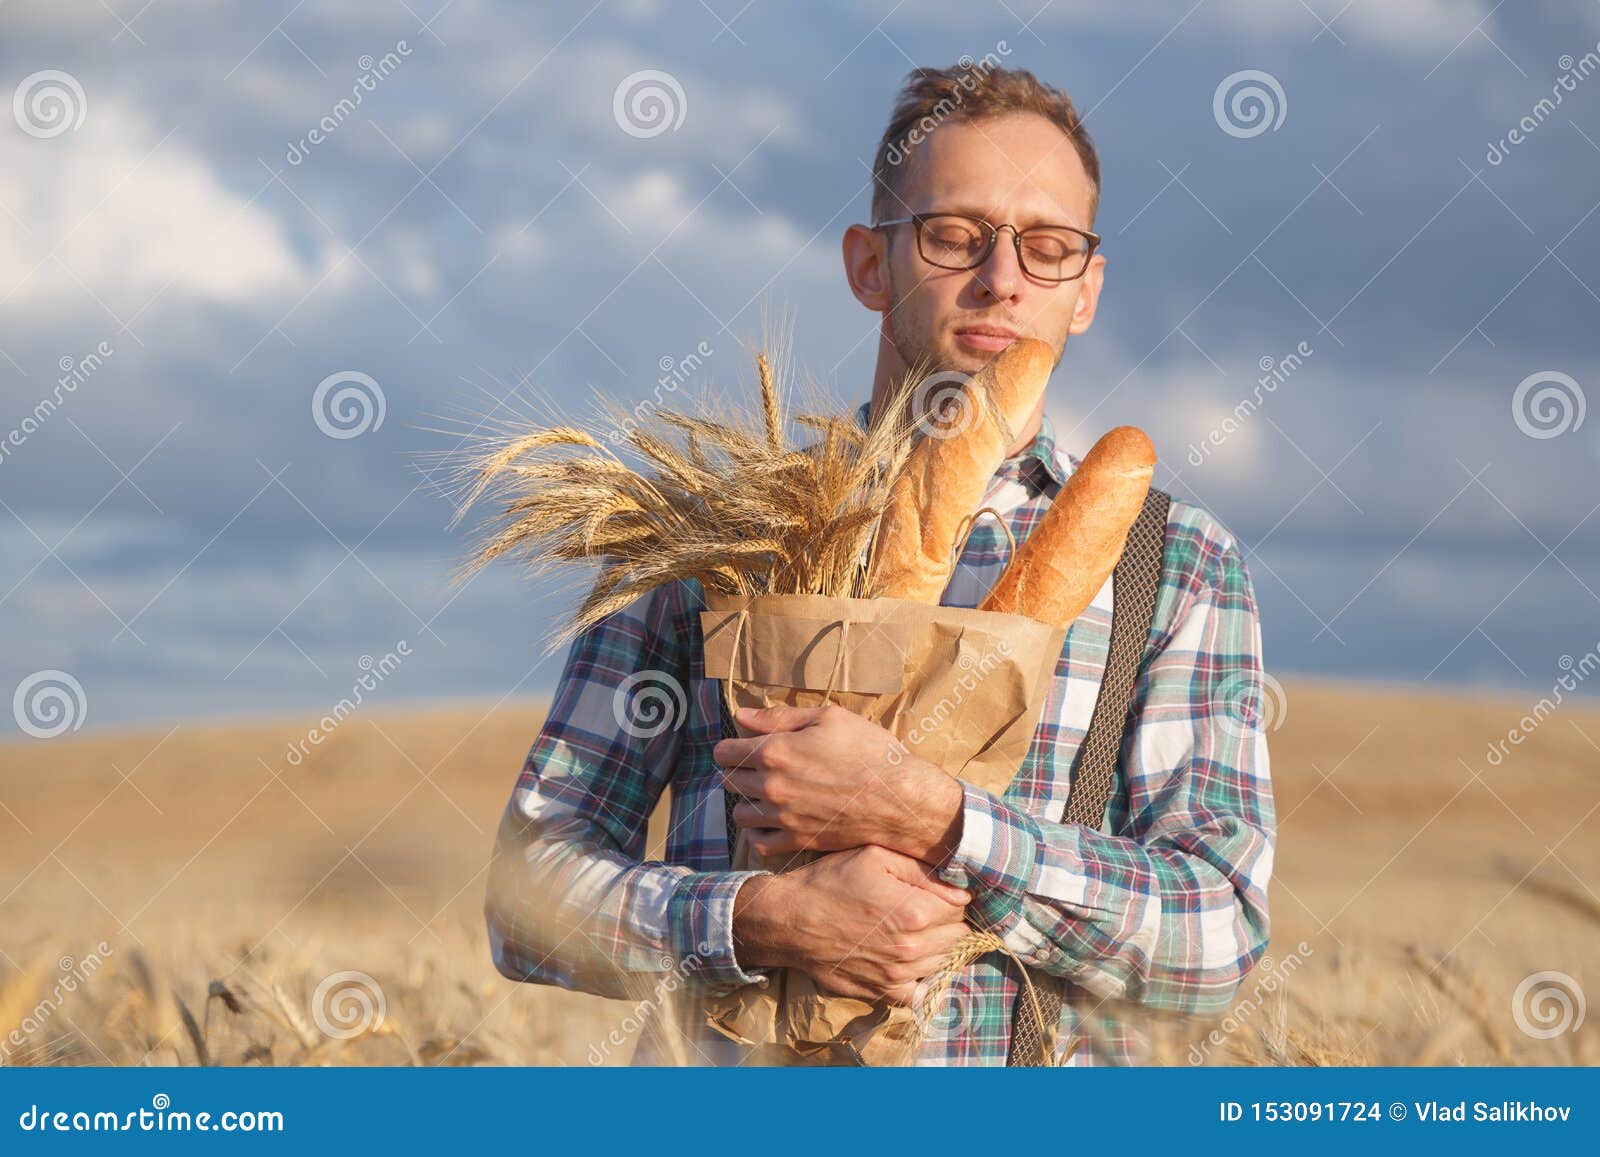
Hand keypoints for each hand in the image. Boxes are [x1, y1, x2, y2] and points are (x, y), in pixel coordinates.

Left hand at [713, 703, 964, 862]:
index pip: (724, 753)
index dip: (730, 747)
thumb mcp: (829, 718)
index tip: (741, 746)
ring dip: (748, 803)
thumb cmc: (869, 751)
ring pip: (739, 815)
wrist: (899, 798)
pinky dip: (761, 834)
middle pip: (728, 781)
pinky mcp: (798, 841)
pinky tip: (774, 822)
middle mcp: (772, 787)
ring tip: (766, 795)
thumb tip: (741, 716)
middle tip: (758, 768)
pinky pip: (760, 844)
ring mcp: (783, 818)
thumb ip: (779, 717)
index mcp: (774, 751)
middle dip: (738, 772)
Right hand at [732, 844, 972, 1003]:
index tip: (941, 889)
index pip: (962, 906)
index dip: (954, 894)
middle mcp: (911, 948)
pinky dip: (921, 975)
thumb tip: (960, 887)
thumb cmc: (830, 882)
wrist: (789, 920)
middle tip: (928, 907)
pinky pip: (920, 990)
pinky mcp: (883, 992)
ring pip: (945, 962)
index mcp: (913, 911)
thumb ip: (922, 870)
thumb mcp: (874, 857)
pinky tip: (908, 958)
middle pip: (959, 935)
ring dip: (939, 946)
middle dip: (950, 920)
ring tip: (916, 930)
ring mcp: (897, 974)